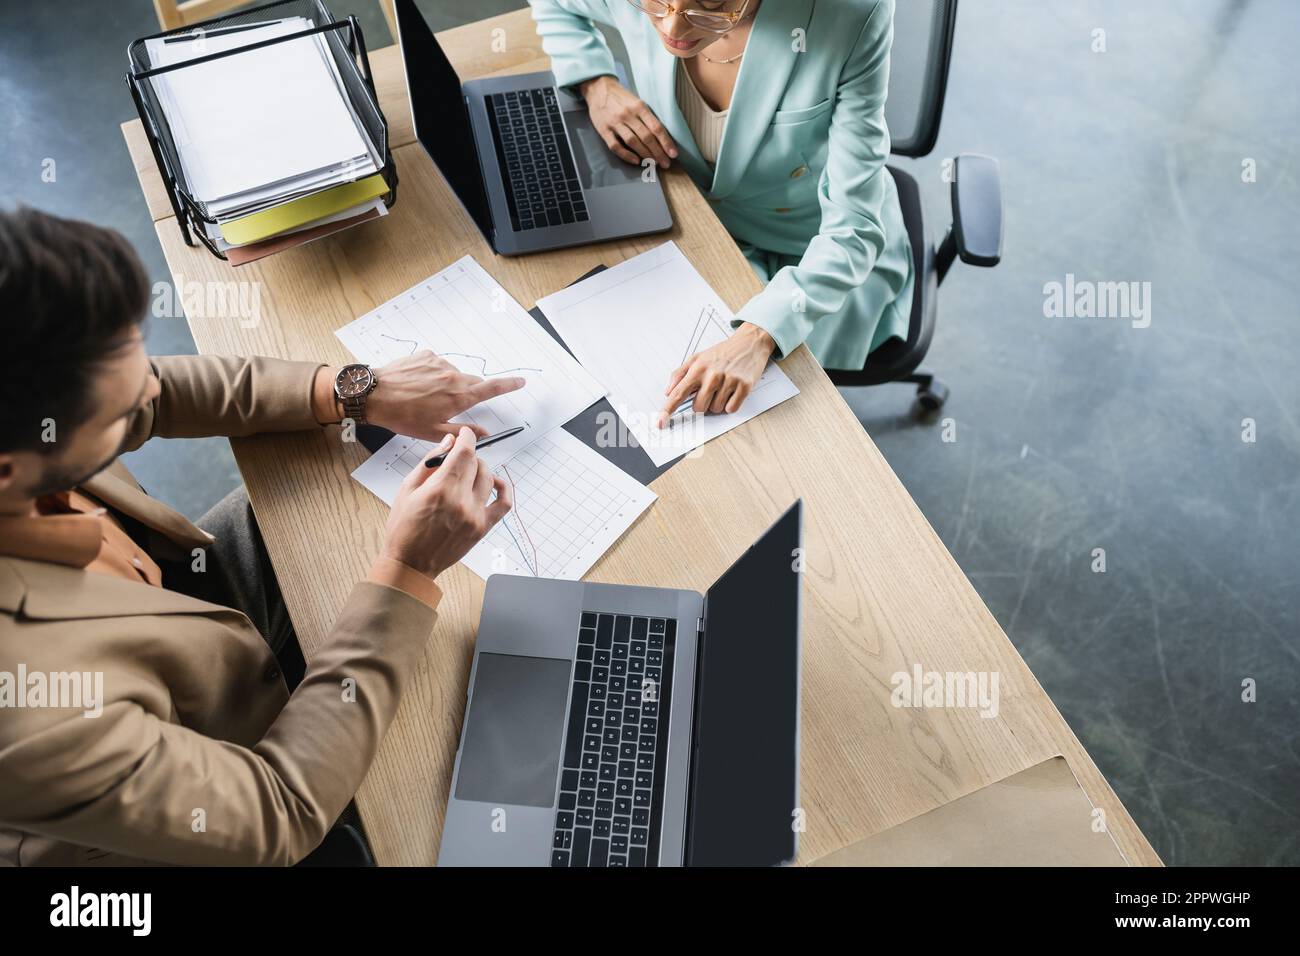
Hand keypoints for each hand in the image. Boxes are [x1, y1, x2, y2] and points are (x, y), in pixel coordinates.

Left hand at [364, 350, 524, 440]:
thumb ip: (463, 432)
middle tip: (447, 406)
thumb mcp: (433, 432)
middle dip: (466, 394)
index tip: (521, 381)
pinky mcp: (426, 355)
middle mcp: (453, 377)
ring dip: (447, 385)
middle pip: (472, 383)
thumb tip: (484, 434)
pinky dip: (433, 375)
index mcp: (458, 397)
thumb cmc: (401, 416)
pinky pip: (438, 365)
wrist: (373, 394)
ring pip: (454, 375)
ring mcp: (439, 363)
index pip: (492, 388)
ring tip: (424, 397)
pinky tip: (417, 385)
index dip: (509, 385)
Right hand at [379, 426, 512, 579]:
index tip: (465, 433)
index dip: (467, 437)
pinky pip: (504, 504)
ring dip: (480, 469)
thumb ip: (429, 462)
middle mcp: (461, 501)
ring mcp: (475, 515)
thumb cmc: (403, 528)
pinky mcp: (483, 527)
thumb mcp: (407, 489)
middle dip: (468, 455)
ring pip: (489, 478)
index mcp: (440, 489)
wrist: (411, 564)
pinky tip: (494, 483)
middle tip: (457, 458)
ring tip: (467, 473)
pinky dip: (503, 489)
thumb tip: (448, 442)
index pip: (464, 452)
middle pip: (477, 463)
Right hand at [579, 75, 677, 168]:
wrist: (598, 88)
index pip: (656, 127)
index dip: (666, 142)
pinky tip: (636, 161)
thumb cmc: (621, 97)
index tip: (673, 154)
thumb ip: (647, 116)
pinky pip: (615, 146)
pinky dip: (626, 155)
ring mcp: (615, 123)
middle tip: (666, 163)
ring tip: (654, 163)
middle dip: (658, 152)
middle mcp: (628, 114)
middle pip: (646, 137)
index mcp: (639, 106)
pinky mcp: (604, 130)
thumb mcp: (637, 101)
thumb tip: (662, 135)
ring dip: (645, 155)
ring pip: (633, 142)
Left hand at [657, 323, 775, 427]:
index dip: (667, 410)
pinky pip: (731, 409)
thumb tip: (668, 392)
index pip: (678, 394)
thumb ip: (679, 374)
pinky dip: (731, 404)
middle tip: (710, 391)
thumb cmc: (722, 352)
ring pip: (716, 409)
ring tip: (723, 388)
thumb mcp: (697, 357)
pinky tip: (732, 392)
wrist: (749, 343)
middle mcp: (712, 375)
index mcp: (698, 368)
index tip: (660, 422)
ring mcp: (729, 380)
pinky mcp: (744, 386)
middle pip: (698, 408)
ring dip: (718, 403)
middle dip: (702, 404)